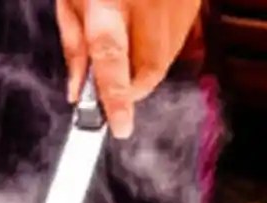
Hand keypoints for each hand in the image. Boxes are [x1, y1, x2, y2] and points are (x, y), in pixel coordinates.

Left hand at [56, 0, 201, 137]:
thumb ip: (74, 46)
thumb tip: (78, 91)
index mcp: (108, 0)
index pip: (111, 60)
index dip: (116, 99)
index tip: (118, 126)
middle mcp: (147, 1)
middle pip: (149, 67)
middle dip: (132, 89)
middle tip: (116, 93)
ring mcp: (175, 2)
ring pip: (166, 56)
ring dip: (144, 67)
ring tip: (126, 42)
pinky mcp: (192, 2)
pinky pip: (177, 37)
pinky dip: (158, 44)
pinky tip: (143, 22)